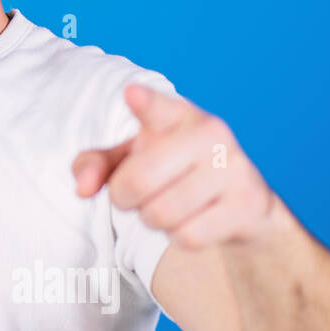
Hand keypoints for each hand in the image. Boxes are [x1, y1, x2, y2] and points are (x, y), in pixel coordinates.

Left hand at [71, 82, 276, 248]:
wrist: (242, 203)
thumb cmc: (173, 171)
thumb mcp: (131, 159)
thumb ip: (95, 165)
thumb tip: (82, 189)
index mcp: (177, 114)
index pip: (157, 107)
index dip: (144, 102)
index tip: (132, 94)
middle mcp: (210, 133)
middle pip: (140, 181)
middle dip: (124, 198)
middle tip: (133, 196)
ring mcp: (233, 168)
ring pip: (162, 213)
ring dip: (152, 219)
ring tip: (167, 205)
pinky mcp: (247, 204)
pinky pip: (188, 236)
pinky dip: (179, 237)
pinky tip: (193, 220)